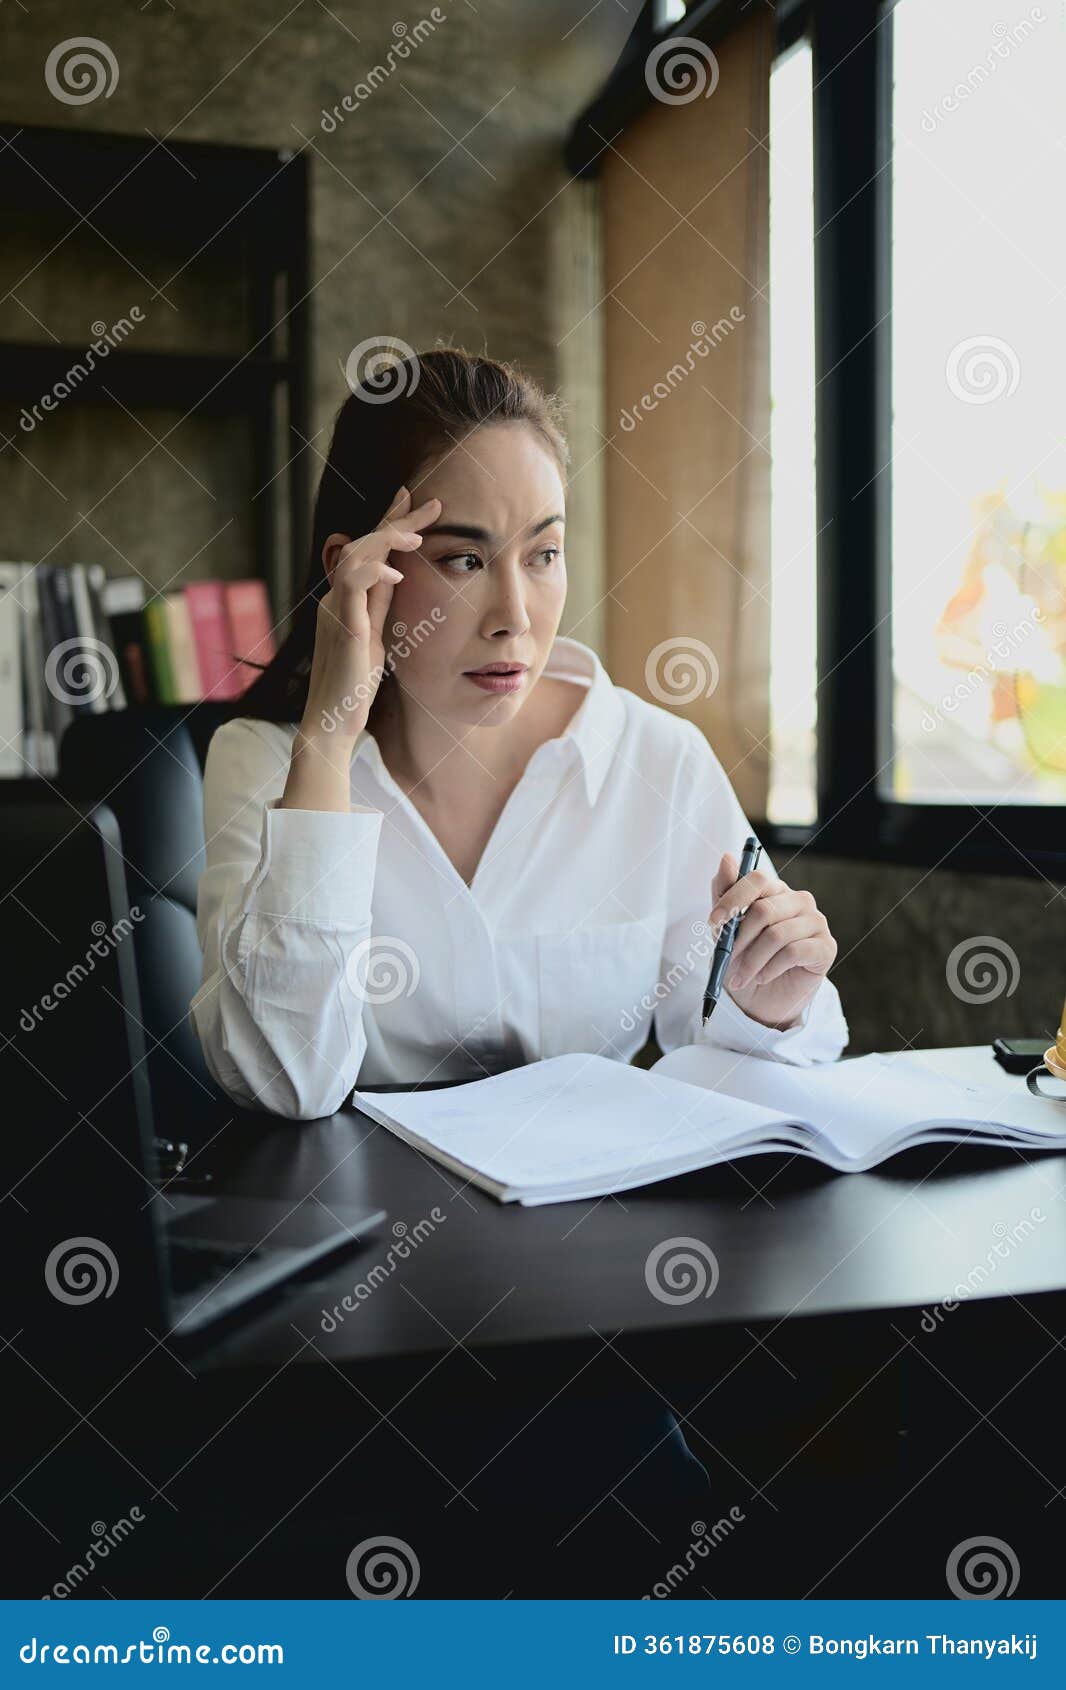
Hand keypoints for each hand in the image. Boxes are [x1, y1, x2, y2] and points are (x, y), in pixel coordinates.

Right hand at [301, 484, 441, 743]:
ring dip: (386, 539)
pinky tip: (397, 571)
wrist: (332, 722)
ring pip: (355, 556)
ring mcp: (335, 610)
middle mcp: (336, 598)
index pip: (367, 551)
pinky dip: (373, 572)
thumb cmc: (354, 686)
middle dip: (396, 519)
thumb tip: (397, 575)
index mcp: (345, 599)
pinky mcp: (342, 627)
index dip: (389, 521)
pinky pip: (352, 586)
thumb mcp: (374, 636)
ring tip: (417, 535)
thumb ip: (381, 605)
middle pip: (363, 544)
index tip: (413, 499)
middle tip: (430, 502)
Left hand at [707, 854, 837, 1030]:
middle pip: (765, 909)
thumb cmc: (745, 956)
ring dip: (752, 960)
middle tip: (726, 960)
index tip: (714, 921)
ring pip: (777, 935)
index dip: (734, 898)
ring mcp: (816, 922)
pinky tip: (762, 977)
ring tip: (741, 977)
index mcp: (776, 890)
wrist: (762, 997)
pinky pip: (793, 953)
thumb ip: (725, 893)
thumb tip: (727, 857)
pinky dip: (770, 968)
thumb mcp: (726, 926)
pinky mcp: (826, 948)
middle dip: (739, 939)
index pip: (758, 879)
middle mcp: (799, 900)